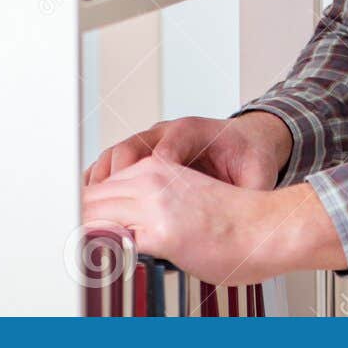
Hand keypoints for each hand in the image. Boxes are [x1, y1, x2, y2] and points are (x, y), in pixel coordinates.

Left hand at [80, 156, 346, 285]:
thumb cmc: (239, 224)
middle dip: (66, 223)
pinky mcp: (160, 228)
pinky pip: (110, 238)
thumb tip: (122, 241)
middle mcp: (150, 179)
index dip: (75, 211)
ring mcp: (152, 201)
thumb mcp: (185, 204)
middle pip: (87, 199)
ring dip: (74, 236)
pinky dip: (93, 250)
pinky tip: (83, 263)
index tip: (61, 231)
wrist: (272, 227)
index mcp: (155, 171)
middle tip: (47, 246)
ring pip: (91, 214)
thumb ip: (150, 215)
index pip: (98, 188)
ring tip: (58, 257)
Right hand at [82, 112, 291, 189]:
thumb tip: (241, 216)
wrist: (248, 143)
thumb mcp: (257, 176)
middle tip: (103, 208)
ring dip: (103, 182)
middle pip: (132, 147)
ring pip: (117, 154)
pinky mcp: (142, 155)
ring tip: (90, 210)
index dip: (151, 169)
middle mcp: (168, 132)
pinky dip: (102, 183)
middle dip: (117, 177)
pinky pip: (114, 164)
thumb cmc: (249, 158)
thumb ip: (246, 192)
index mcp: (195, 131)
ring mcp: (151, 141)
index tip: (142, 195)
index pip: (167, 146)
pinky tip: (92, 206)